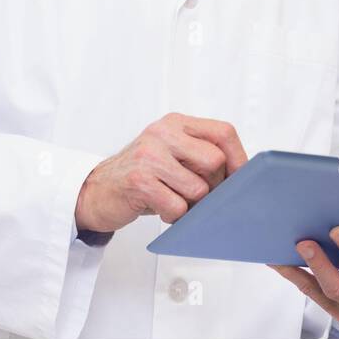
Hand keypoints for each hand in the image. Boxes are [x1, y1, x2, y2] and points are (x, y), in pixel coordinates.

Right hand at [75, 113, 246, 232]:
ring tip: (173, 200)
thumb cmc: (142, 175)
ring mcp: (149, 156)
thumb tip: (242, 174)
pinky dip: (174, 215)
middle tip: (197, 195)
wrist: (95, 190)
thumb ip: (201, 153)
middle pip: (215, 162)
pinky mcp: (139, 181)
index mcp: (176, 123)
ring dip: (191, 205)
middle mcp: (162, 133)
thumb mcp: (171, 153)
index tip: (243, 179)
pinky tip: (160, 208)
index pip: (223, 132)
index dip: (239, 158)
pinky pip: (177, 207)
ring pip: (198, 189)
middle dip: (214, 186)